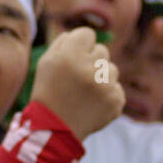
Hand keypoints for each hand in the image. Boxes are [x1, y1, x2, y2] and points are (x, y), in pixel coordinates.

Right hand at [30, 26, 124, 140]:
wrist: (55, 128)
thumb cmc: (48, 91)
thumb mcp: (46, 63)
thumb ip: (62, 43)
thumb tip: (78, 34)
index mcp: (69, 56)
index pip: (87, 34)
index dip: (80, 44)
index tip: (74, 56)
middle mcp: (89, 68)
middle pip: (102, 50)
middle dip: (92, 60)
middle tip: (77, 77)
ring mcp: (105, 86)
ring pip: (112, 69)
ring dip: (101, 77)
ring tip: (84, 92)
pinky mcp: (116, 101)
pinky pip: (117, 87)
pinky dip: (107, 94)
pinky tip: (92, 103)